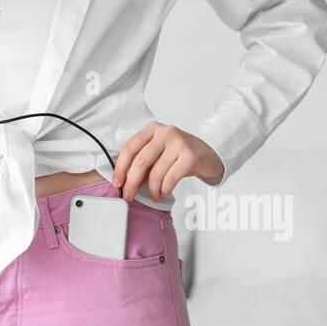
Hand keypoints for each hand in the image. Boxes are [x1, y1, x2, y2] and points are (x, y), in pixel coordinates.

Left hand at [111, 122, 225, 200]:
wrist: (209, 155)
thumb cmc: (180, 155)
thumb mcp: (159, 152)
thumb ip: (143, 160)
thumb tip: (124, 180)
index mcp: (152, 130)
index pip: (129, 148)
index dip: (121, 167)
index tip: (117, 182)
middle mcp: (165, 133)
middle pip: (140, 161)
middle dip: (132, 182)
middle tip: (129, 195)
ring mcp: (178, 143)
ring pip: (156, 172)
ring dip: (152, 189)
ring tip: (154, 195)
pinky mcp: (190, 156)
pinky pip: (170, 178)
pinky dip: (164, 189)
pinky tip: (164, 192)